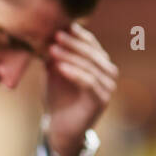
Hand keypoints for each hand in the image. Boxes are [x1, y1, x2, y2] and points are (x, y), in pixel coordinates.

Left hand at [43, 22, 116, 155]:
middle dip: (72, 43)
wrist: (59, 129)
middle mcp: (108, 73)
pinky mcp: (102, 100)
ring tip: (52, 50)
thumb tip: (47, 31)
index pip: (91, 44)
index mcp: (99, 64)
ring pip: (90, 66)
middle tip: (56, 35)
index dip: (77, 34)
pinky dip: (74, 73)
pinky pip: (89, 82)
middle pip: (92, 53)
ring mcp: (108, 87)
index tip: (60, 25)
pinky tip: (59, 67)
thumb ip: (55, 55)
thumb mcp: (54, 72)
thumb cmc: (57, 99)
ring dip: (70, 56)